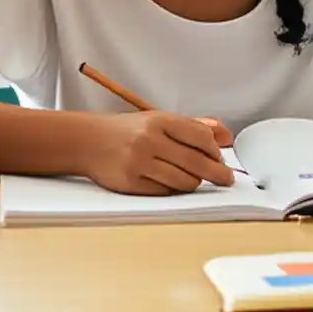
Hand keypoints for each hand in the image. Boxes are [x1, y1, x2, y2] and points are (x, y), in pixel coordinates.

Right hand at [78, 112, 235, 195]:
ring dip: (193, 183)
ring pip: (184, 181)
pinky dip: (172, 189)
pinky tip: (169, 182)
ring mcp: (138, 162)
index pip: (201, 138)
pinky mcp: (130, 181)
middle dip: (217, 173)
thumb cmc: (126, 131)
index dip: (215, 151)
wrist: (86, 140)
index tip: (220, 158)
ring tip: (192, 179)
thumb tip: (226, 136)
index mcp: (159, 121)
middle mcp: (149, 140)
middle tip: (226, 179)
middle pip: (197, 162)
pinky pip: (165, 191)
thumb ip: (193, 127)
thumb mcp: (158, 120)